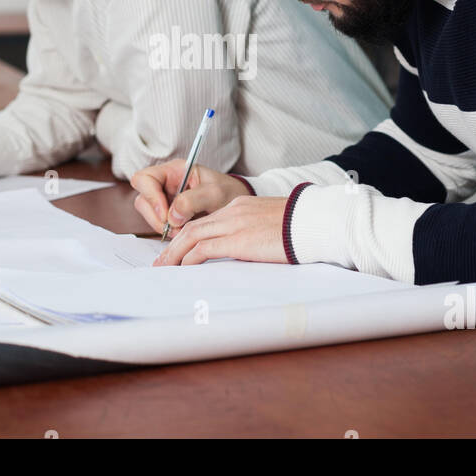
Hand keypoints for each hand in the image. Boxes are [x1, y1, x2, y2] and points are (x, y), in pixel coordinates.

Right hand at [129, 159, 249, 236]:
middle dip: (156, 217)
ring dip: (162, 226)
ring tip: (183, 231)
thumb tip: (172, 216)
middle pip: (143, 199)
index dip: (151, 197)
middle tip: (176, 228)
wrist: (238, 204)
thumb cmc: (228, 192)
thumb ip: (193, 200)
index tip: (166, 214)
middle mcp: (165, 184)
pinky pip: (158, 224)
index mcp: (174, 170)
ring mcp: (165, 199)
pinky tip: (183, 232)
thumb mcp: (215, 193)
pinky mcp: (168, 214)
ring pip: (148, 214)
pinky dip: (168, 231)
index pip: (145, 179)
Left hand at [152, 196, 288, 265]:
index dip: (188, 236)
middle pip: (192, 227)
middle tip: (162, 261)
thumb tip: (249, 249)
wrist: (313, 221)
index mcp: (240, 207)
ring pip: (191, 236)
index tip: (179, 250)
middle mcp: (232, 212)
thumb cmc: (300, 227)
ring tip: (164, 267)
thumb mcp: (271, 225)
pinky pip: (203, 249)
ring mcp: (233, 224)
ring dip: (174, 253)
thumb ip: (254, 233)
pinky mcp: (237, 239)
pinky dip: (189, 259)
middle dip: (173, 245)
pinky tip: (183, 269)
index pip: (206, 221)